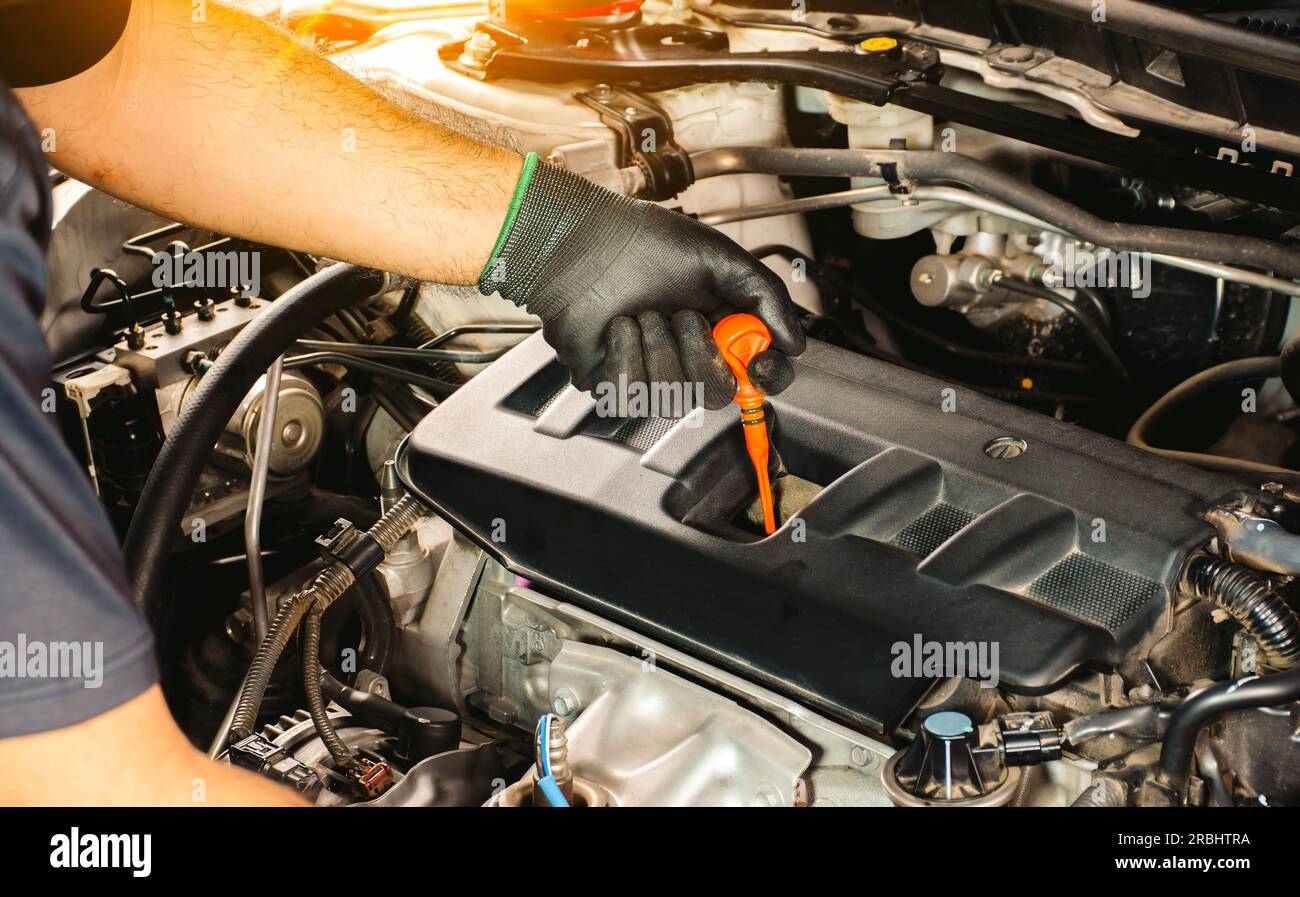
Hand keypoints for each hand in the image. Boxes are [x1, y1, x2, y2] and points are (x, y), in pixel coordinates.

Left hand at [479, 158, 804, 411]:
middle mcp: (690, 356)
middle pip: (720, 395)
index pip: (760, 375)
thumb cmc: (641, 243)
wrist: (580, 244)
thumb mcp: (719, 259)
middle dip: (701, 355)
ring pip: (676, 396)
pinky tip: (618, 326)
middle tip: (683, 316)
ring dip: (659, 347)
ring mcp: (653, 375)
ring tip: (642, 312)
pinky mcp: (615, 386)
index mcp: (721, 328)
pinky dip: (626, 353)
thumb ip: (765, 298)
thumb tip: (795, 343)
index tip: (761, 363)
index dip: (767, 377)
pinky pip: (634, 394)